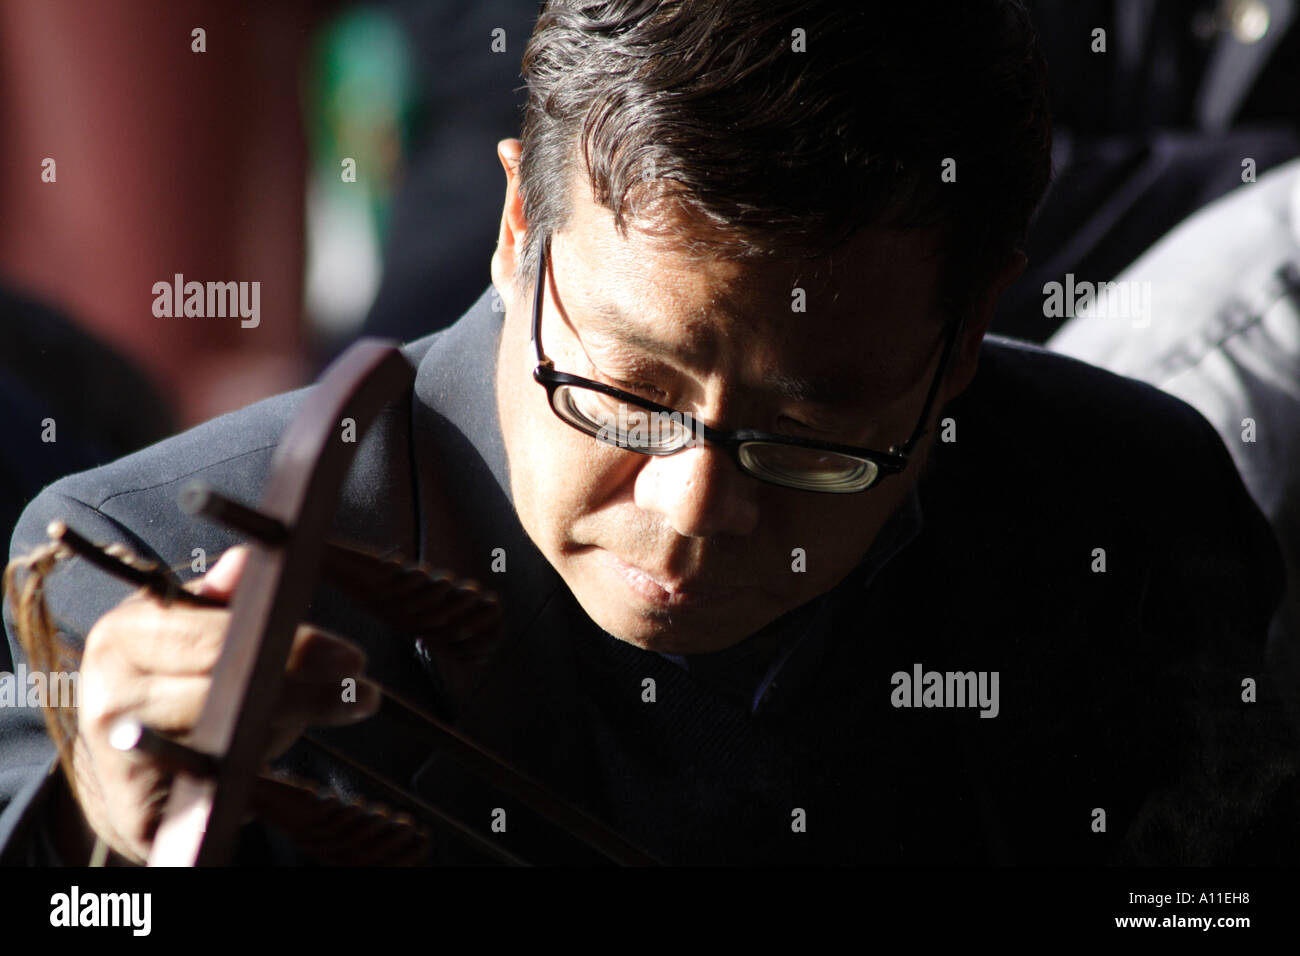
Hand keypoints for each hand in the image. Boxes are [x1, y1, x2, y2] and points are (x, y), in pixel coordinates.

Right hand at [68, 545, 378, 862]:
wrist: (125, 768)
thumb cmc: (167, 682)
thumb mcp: (187, 629)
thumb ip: (222, 601)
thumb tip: (248, 562)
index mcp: (123, 636)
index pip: (215, 639)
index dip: (291, 647)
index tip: (351, 657)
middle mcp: (109, 695)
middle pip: (225, 693)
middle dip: (306, 693)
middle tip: (364, 692)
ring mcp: (119, 758)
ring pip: (227, 741)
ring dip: (289, 727)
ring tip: (336, 711)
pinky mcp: (138, 813)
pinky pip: (217, 791)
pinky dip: (257, 773)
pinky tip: (286, 758)